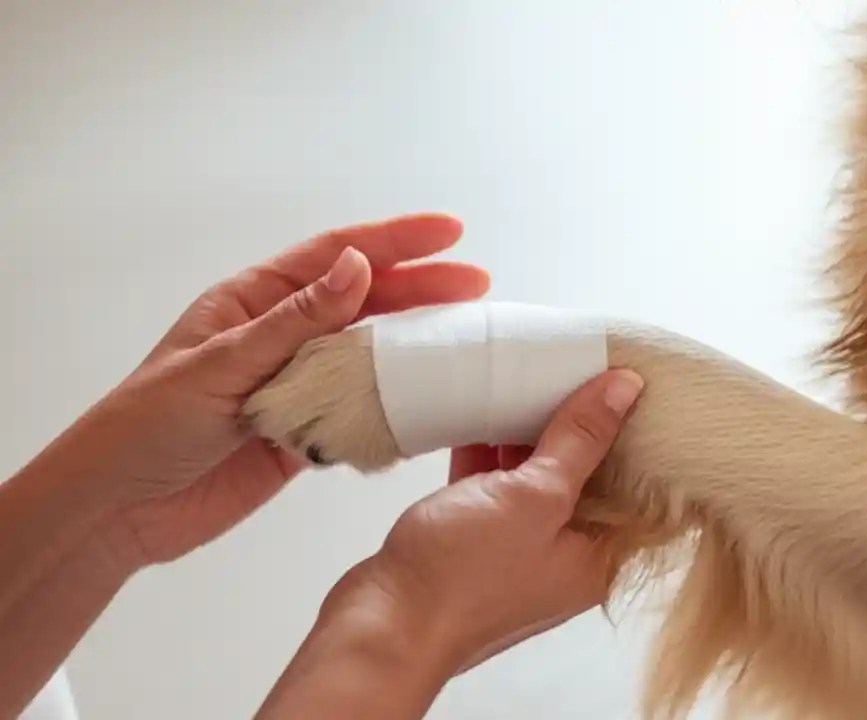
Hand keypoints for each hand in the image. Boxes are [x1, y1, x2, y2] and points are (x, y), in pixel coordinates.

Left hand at [87, 213, 488, 567]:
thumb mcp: (223, 364)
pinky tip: (429, 399)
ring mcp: (296, 386)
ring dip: (414, 346)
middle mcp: (281, 337)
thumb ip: (297, 321)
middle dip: (422, 289)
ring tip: (466, 339)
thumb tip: (360, 266)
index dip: (395, 240)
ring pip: (368, 355)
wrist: (117, 511)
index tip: (450, 231)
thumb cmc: (149, 425)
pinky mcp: (303, 435)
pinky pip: (359, 411)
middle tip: (477, 286)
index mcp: (253, 303)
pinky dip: (393, 405)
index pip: (335, 257)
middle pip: (364, 302)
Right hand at [349, 369, 642, 672]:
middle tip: (578, 364)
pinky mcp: (473, 540)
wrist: (381, 625)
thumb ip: (580, 440)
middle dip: (578, 424)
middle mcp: (564, 555)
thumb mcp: (534, 495)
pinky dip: (488, 451)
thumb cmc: (462, 576)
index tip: (629, 379)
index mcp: (598, 556)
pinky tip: (480, 408)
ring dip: (528, 432)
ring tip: (528, 375)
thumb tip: (625, 389)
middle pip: (585, 476)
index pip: (635, 484)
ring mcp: (516, 548)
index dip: (634, 433)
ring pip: (534, 477)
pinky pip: (491, 484)